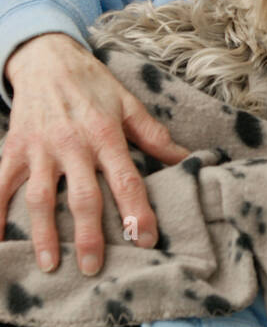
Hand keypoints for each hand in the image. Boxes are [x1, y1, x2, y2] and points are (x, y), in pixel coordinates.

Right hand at [0, 32, 189, 275]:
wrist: (47, 58)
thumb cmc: (93, 85)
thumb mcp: (128, 104)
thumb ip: (155, 136)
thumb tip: (188, 159)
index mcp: (105, 135)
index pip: (125, 179)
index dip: (136, 211)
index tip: (145, 240)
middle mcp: (72, 144)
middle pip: (82, 196)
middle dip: (89, 235)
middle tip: (93, 268)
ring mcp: (40, 149)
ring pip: (41, 198)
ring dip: (44, 233)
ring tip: (50, 265)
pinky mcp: (14, 150)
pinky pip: (1, 185)